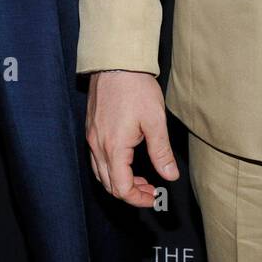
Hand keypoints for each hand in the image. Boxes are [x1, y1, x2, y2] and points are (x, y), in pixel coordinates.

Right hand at [85, 70, 178, 206]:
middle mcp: (97, 146)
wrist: (116, 61)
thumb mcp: (155, 121)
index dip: (138, 199)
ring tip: (141, 178)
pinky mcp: (91, 128)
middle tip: (151, 190)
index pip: (121, 188)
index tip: (154, 197)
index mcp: (113, 148)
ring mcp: (92, 137)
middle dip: (131, 192)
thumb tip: (170, 176)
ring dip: (120, 181)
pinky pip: (97, 158)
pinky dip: (111, 167)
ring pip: (101, 173)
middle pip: (109, 185)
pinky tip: (126, 160)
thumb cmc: (135, 87)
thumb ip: (161, 152)